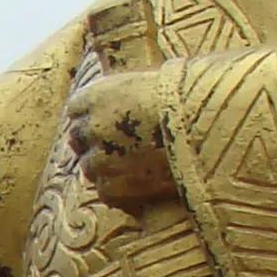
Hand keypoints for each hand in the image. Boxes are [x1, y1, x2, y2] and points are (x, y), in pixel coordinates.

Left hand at [66, 69, 176, 209]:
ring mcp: (99, 157)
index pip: (76, 110)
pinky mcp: (113, 185)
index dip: (92, 120)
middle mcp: (90, 126)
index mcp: (94, 96)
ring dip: (106, 169)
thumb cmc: (184, 99)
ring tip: (134, 170)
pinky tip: (139, 186)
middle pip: (78, 139)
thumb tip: (128, 107)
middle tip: (119, 150)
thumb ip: (126, 96)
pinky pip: (105, 192)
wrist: (200, 126)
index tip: (105, 127)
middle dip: (94, 144)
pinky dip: (118, 191)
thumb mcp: (147, 84)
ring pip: (90, 168)